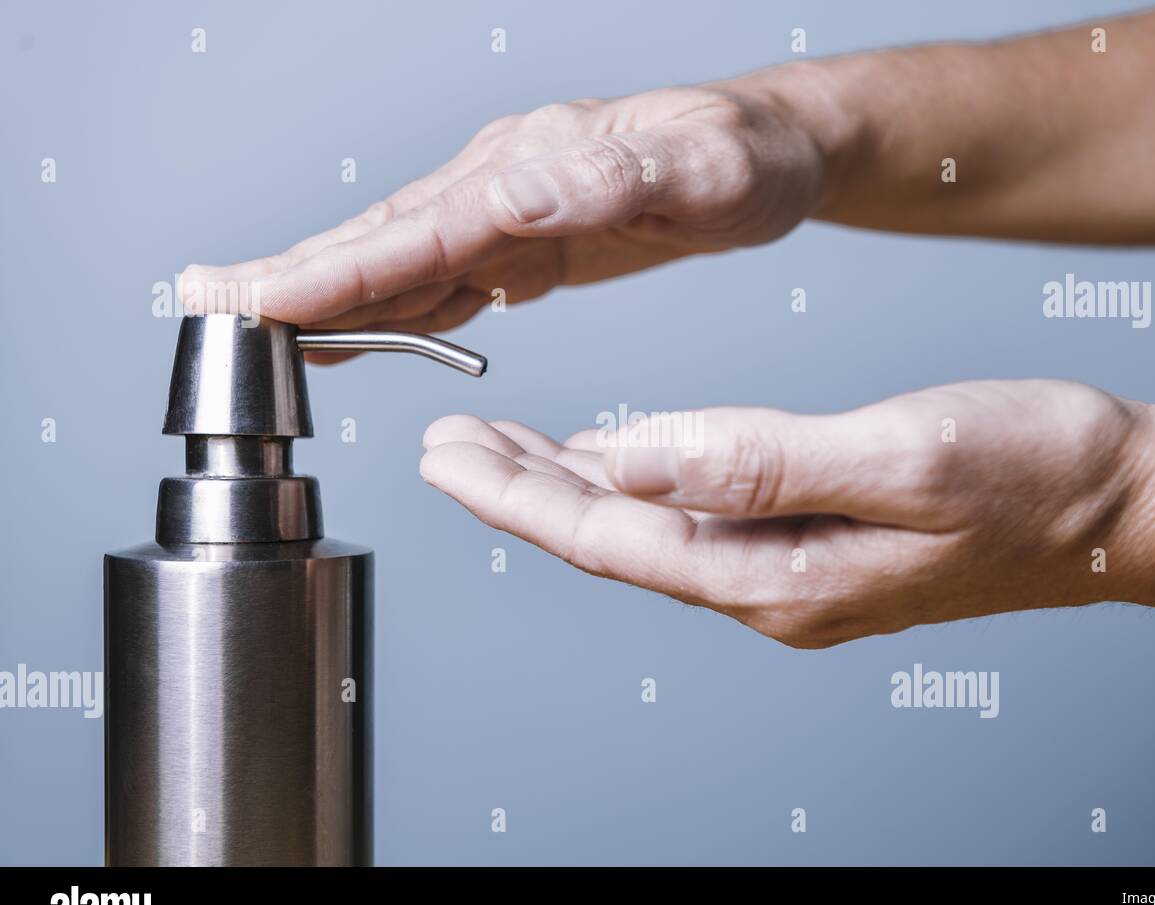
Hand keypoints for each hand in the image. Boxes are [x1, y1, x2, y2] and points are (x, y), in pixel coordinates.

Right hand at [180, 85, 823, 359]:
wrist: (773, 150)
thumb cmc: (748, 158)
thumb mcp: (704, 170)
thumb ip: (612, 178)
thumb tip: (514, 192)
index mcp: (536, 169)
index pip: (419, 229)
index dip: (335, 269)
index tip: (259, 300)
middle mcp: (509, 182)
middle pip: (385, 236)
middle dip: (295, 274)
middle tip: (206, 303)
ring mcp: (512, 208)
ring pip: (401, 257)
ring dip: (326, 290)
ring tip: (252, 318)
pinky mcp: (528, 239)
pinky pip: (443, 276)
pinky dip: (389, 303)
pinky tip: (356, 327)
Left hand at [418, 380, 1154, 647]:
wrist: (1118, 506)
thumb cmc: (1032, 478)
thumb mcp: (902, 455)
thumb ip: (760, 459)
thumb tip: (634, 458)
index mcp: (779, 572)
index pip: (614, 539)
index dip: (519, 497)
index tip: (447, 455)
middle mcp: (773, 584)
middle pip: (616, 540)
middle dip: (522, 492)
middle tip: (446, 443)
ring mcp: (794, 568)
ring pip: (652, 528)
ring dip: (573, 486)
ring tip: (504, 446)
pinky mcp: (817, 541)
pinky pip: (702, 516)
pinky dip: (644, 481)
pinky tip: (620, 459)